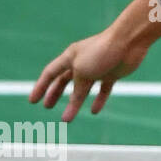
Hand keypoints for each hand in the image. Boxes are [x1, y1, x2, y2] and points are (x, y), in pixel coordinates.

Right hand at [30, 28, 147, 121]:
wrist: (128, 42)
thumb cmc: (101, 52)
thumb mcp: (82, 72)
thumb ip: (76, 88)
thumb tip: (73, 103)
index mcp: (69, 57)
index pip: (49, 73)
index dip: (40, 88)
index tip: (33, 101)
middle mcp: (81, 62)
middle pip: (63, 80)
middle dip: (54, 94)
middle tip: (47, 106)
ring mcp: (97, 68)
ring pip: (82, 89)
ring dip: (74, 103)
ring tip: (67, 117)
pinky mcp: (111, 74)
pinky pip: (102, 90)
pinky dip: (98, 100)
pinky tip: (94, 111)